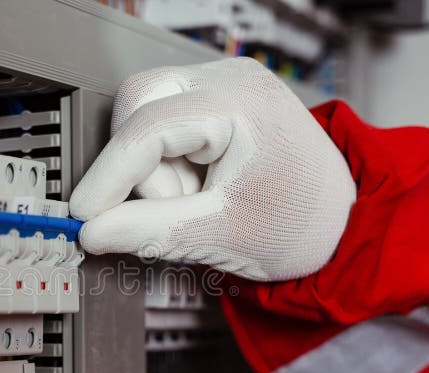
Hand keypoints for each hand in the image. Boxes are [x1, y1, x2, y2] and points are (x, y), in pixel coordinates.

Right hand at [69, 58, 355, 281]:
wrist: (342, 224)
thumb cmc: (302, 224)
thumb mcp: (222, 235)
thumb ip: (150, 231)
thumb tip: (94, 230)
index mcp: (241, 103)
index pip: (148, 128)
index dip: (109, 174)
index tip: (86, 212)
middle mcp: (231, 81)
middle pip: (139, 106)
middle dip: (140, 168)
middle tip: (174, 208)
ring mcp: (224, 89)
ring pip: (144, 118)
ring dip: (156, 171)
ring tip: (199, 202)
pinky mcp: (216, 106)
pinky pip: (163, 127)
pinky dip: (167, 167)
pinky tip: (199, 189)